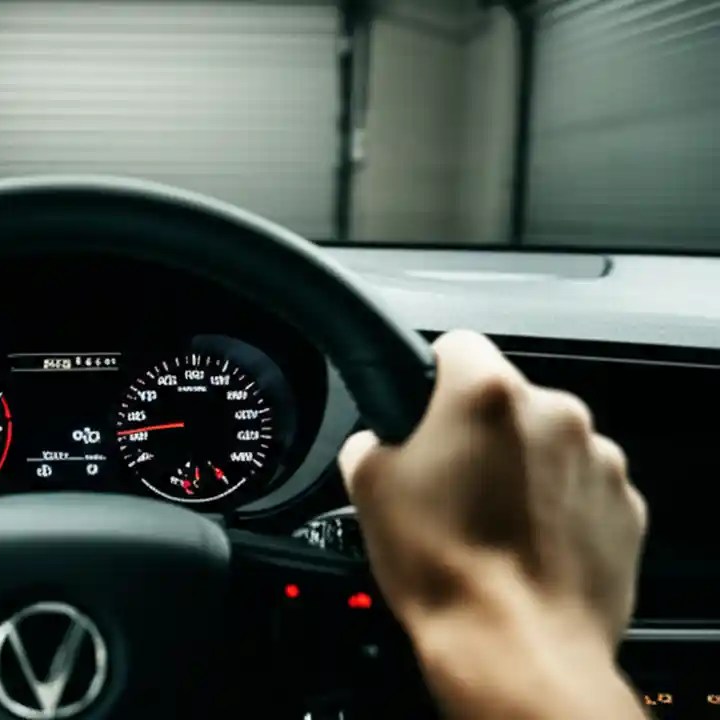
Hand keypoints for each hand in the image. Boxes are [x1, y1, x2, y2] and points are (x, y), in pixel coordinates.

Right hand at [339, 331, 646, 717]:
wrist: (514, 648)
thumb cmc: (444, 569)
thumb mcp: (368, 490)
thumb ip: (370, 445)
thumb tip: (376, 445)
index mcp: (486, 394)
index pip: (456, 345)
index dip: (431, 377)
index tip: (424, 407)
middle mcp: (554, 413)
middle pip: (508, 399)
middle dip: (480, 432)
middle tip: (447, 483)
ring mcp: (599, 460)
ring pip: (549, 444)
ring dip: (522, 469)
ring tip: (488, 523)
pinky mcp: (625, 507)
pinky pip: (582, 489)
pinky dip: (558, 508)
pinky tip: (524, 545)